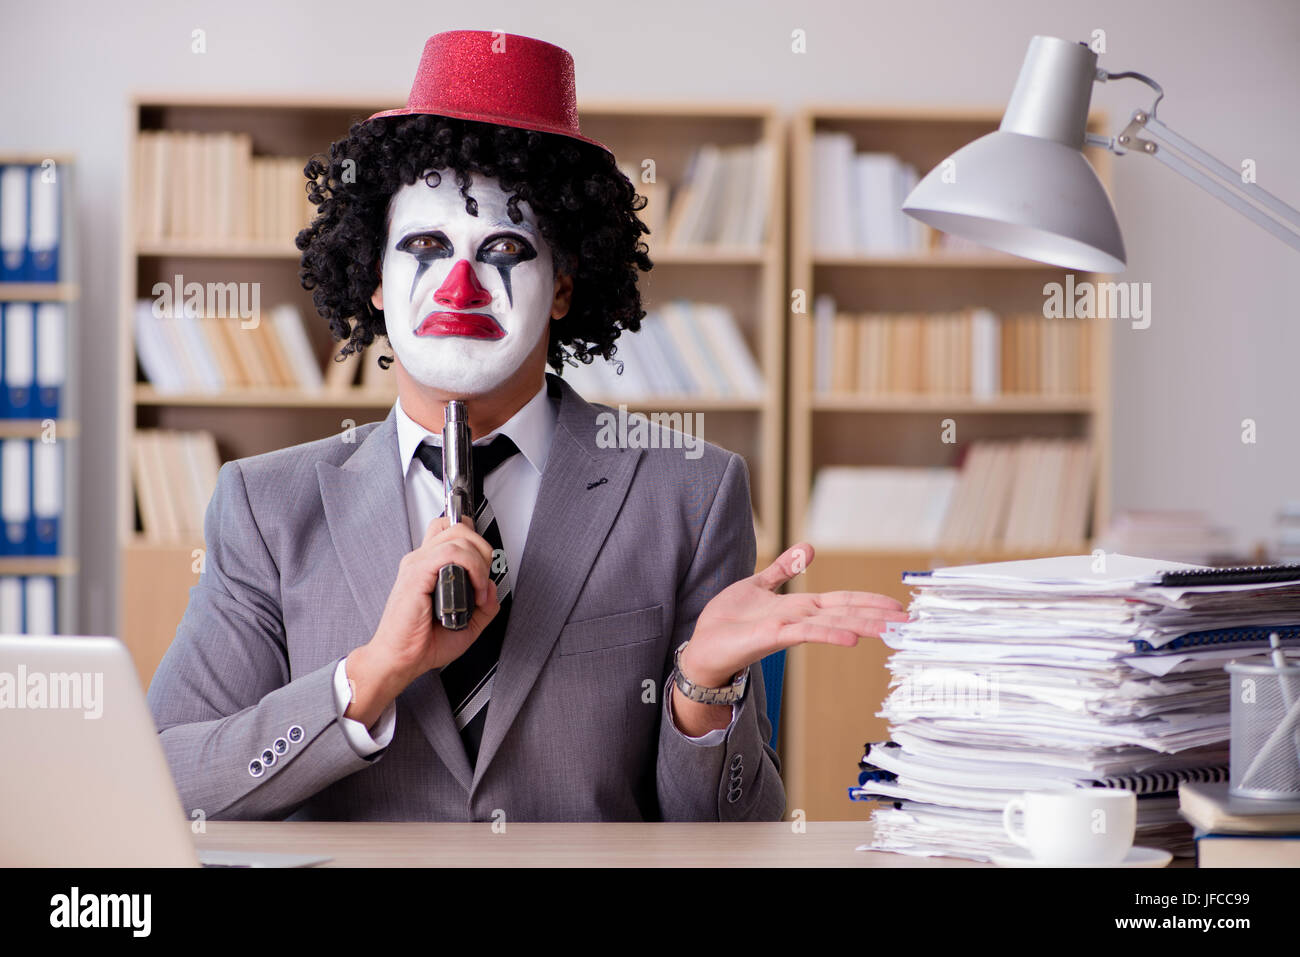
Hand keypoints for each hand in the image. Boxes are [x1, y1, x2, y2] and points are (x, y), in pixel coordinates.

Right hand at [344, 515, 500, 725]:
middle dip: (483, 548)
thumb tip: (493, 588)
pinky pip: (451, 553)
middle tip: (485, 577)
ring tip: (480, 589)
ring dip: (480, 561)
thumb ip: (484, 604)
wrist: (400, 659)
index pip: (449, 529)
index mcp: (428, 566)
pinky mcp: (417, 574)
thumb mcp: (467, 624)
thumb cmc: (421, 642)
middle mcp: (422, 560)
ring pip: (459, 536)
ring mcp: (418, 564)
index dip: (473, 538)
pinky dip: (473, 568)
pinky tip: (476, 591)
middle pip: (458, 526)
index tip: (485, 564)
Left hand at [678, 542, 908, 688]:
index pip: (841, 601)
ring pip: (833, 623)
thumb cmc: (729, 620)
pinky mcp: (773, 637)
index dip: (868, 600)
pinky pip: (806, 633)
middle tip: (910, 620)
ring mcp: (788, 629)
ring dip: (862, 625)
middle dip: (877, 615)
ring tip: (892, 628)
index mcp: (798, 607)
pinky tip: (851, 638)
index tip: (897, 604)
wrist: (703, 646)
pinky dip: (829, 633)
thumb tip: (810, 547)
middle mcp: (799, 619)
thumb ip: (784, 568)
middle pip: (845, 613)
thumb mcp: (758, 585)